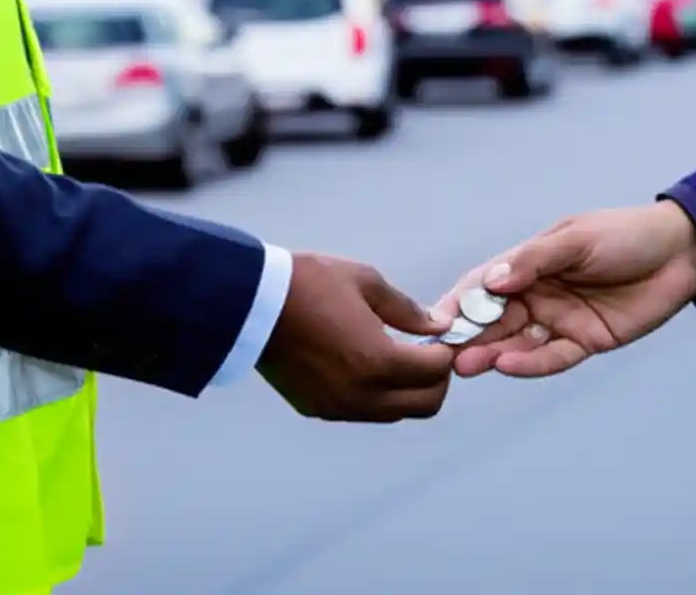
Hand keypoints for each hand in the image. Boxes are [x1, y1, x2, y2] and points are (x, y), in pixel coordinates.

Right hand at [257, 252, 453, 422]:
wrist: (249, 303)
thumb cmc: (309, 284)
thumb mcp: (366, 282)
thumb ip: (407, 310)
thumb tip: (438, 327)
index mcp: (378, 361)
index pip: (436, 371)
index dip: (446, 352)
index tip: (442, 337)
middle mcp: (362, 394)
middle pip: (425, 404)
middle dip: (436, 379)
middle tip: (428, 353)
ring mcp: (339, 406)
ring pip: (395, 413)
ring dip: (408, 390)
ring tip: (400, 357)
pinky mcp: (318, 409)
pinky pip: (364, 412)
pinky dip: (379, 395)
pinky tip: (369, 365)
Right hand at [435, 201, 695, 378]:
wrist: (683, 253)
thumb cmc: (627, 235)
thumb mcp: (577, 239)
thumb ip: (534, 261)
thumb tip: (492, 281)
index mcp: (528, 264)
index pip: (483, 286)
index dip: (459, 303)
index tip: (436, 321)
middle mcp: (538, 295)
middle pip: (495, 320)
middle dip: (469, 337)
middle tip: (446, 355)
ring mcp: (560, 320)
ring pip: (517, 342)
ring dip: (492, 354)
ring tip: (468, 366)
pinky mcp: (586, 341)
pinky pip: (553, 356)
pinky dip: (530, 363)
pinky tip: (508, 365)